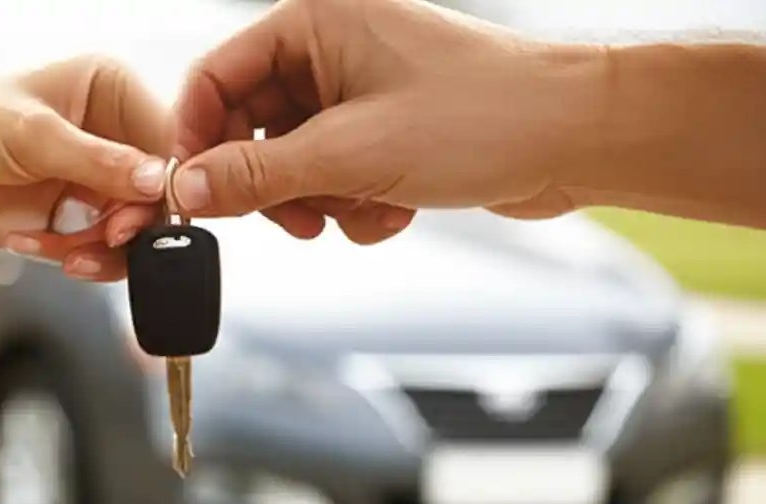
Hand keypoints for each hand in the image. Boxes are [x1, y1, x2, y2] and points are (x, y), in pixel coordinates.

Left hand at [0, 55, 170, 280]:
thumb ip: (100, 161)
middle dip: (127, 223)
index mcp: (105, 87)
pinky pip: (94, 243)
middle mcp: (104, 127)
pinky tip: (31, 243)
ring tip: (64, 254)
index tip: (149, 215)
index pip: (164, 137)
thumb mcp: (33, 137)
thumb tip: (158, 182)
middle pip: (152, 190)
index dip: (165, 182)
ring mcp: (88, 171)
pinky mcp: (68, 208)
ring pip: (127, 225)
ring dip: (97, 246)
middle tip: (106, 239)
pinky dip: (70, 252)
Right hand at [169, 0, 609, 242]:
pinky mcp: (384, 129)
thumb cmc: (484, 115)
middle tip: (293, 218)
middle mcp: (333, 49)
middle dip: (271, 183)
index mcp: (317, 21)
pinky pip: (334, 176)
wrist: (577, 138)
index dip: (197, 138)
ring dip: (319, 200)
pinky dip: (353, 203)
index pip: (216, 75)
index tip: (196, 194)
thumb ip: (257, 175)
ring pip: (292, 161)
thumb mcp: (352, 153)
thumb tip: (188, 189)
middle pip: (250, 126)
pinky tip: (393, 207)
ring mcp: (360, 90)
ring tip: (360, 208)